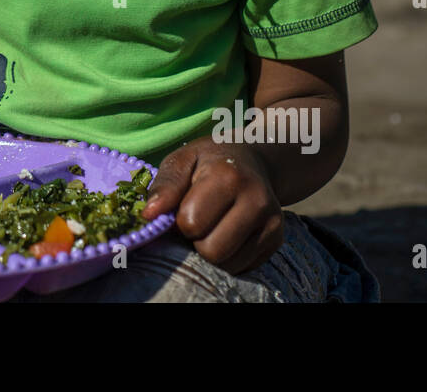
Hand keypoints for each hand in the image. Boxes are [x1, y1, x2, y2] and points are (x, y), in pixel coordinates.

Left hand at [141, 138, 284, 274]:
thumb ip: (165, 185)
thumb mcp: (183, 159)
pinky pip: (242, 268)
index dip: (179, 221)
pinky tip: (226, 234)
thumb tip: (148, 215)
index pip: (192, 223)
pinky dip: (227, 257)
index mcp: (229, 176)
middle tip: (195, 222)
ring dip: (210, 252)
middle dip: (195, 241)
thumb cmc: (210, 160)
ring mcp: (272, 223)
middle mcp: (257, 201)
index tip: (182, 208)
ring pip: (227, 264)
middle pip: (211, 251)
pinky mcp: (277, 240)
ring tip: (210, 227)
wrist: (253, 160)